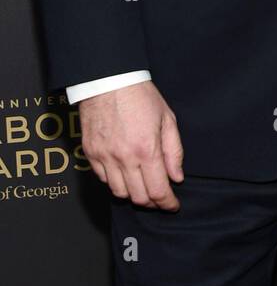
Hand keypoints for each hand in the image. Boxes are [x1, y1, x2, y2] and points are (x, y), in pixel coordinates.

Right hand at [79, 81, 183, 209]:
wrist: (108, 80)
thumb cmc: (140, 96)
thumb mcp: (167, 119)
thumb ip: (173, 151)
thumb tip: (176, 177)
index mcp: (146, 149)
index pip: (158, 191)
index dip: (167, 203)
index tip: (172, 205)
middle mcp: (124, 158)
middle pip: (138, 197)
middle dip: (153, 203)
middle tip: (160, 198)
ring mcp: (104, 157)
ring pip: (119, 193)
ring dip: (133, 195)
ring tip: (143, 187)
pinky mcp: (90, 153)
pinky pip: (102, 179)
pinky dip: (115, 182)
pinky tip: (125, 174)